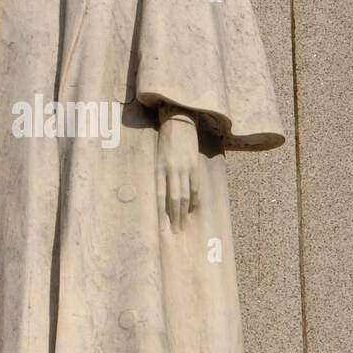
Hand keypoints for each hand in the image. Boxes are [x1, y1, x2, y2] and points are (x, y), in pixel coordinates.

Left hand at [156, 115, 198, 232]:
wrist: (178, 119)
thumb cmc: (165, 140)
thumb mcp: (157, 156)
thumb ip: (160, 175)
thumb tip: (163, 197)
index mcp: (158, 168)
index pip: (159, 197)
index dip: (161, 215)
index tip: (162, 229)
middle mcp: (171, 170)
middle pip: (174, 200)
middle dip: (175, 218)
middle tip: (176, 233)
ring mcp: (184, 168)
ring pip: (185, 195)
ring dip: (184, 213)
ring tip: (183, 226)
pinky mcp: (194, 165)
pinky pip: (195, 186)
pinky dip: (194, 200)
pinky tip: (193, 210)